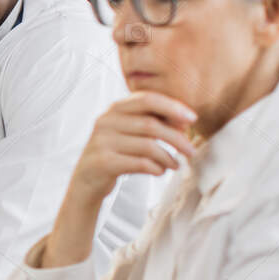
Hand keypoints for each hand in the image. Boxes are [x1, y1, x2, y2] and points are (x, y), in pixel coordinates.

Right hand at [39, 92, 196, 268]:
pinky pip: (140, 163)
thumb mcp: (129, 132)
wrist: (86, 180)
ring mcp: (102, 141)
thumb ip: (151, 121)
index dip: (172, 107)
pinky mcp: (103, 162)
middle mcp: (105, 121)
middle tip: (191, 150)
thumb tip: (184, 121)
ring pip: (147, 146)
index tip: (193, 119)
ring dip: (168, 157)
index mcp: (114, 109)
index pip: (147, 99)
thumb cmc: (115, 153)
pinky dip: (156, 168)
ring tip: (176, 165)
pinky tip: (161, 171)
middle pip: (150, 124)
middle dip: (176, 138)